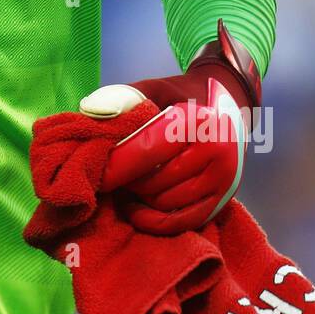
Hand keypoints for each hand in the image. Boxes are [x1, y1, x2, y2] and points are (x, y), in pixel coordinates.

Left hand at [86, 20, 259, 234]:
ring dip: (138, 199)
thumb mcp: (152, 90)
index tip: (97, 174)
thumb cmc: (178, 99)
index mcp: (196, 120)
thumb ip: (123, 99)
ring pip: (163, 204)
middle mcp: (216, 151)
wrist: (224, 107)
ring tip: (127, 185)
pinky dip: (152, 221)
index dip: (117, 165)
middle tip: (113, 175)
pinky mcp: (222, 201)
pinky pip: (180, 224)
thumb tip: (90, 112)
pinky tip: (136, 208)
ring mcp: (223, 180)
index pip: (147, 151)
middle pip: (153, 182)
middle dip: (127, 182)